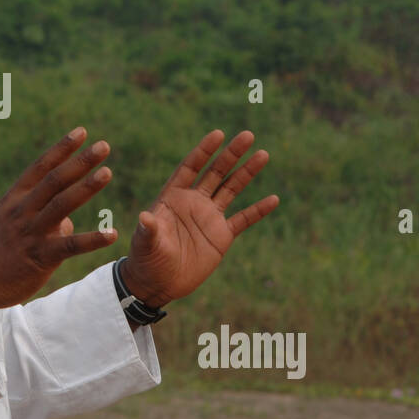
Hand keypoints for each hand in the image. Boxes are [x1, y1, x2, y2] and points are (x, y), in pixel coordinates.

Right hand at [0, 127, 117, 315]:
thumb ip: (37, 216)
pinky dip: (92, 240)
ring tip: (107, 172)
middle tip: (103, 146)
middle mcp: (22, 211)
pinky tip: (112, 234)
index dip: (61, 149)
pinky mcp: (40, 257)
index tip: (81, 132)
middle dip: (80, 161)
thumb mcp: (7, 224)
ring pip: (62, 205)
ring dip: (87, 187)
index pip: (40, 167)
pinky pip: (70, 246)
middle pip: (54, 180)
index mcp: (14, 199)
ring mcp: (31, 233)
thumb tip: (68, 222)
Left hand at [120, 130, 278, 307]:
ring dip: (247, 172)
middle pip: (215, 172)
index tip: (218, 134)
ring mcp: (209, 217)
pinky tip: (274, 199)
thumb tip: (145, 217)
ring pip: (231, 189)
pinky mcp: (221, 236)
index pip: (190, 167)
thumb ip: (149, 229)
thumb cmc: (146, 259)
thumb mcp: (146, 243)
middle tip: (247, 135)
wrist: (157, 283)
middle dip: (230, 154)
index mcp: (173, 197)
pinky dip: (258, 210)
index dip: (203, 151)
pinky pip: (243, 220)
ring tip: (263, 154)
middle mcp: (193, 202)